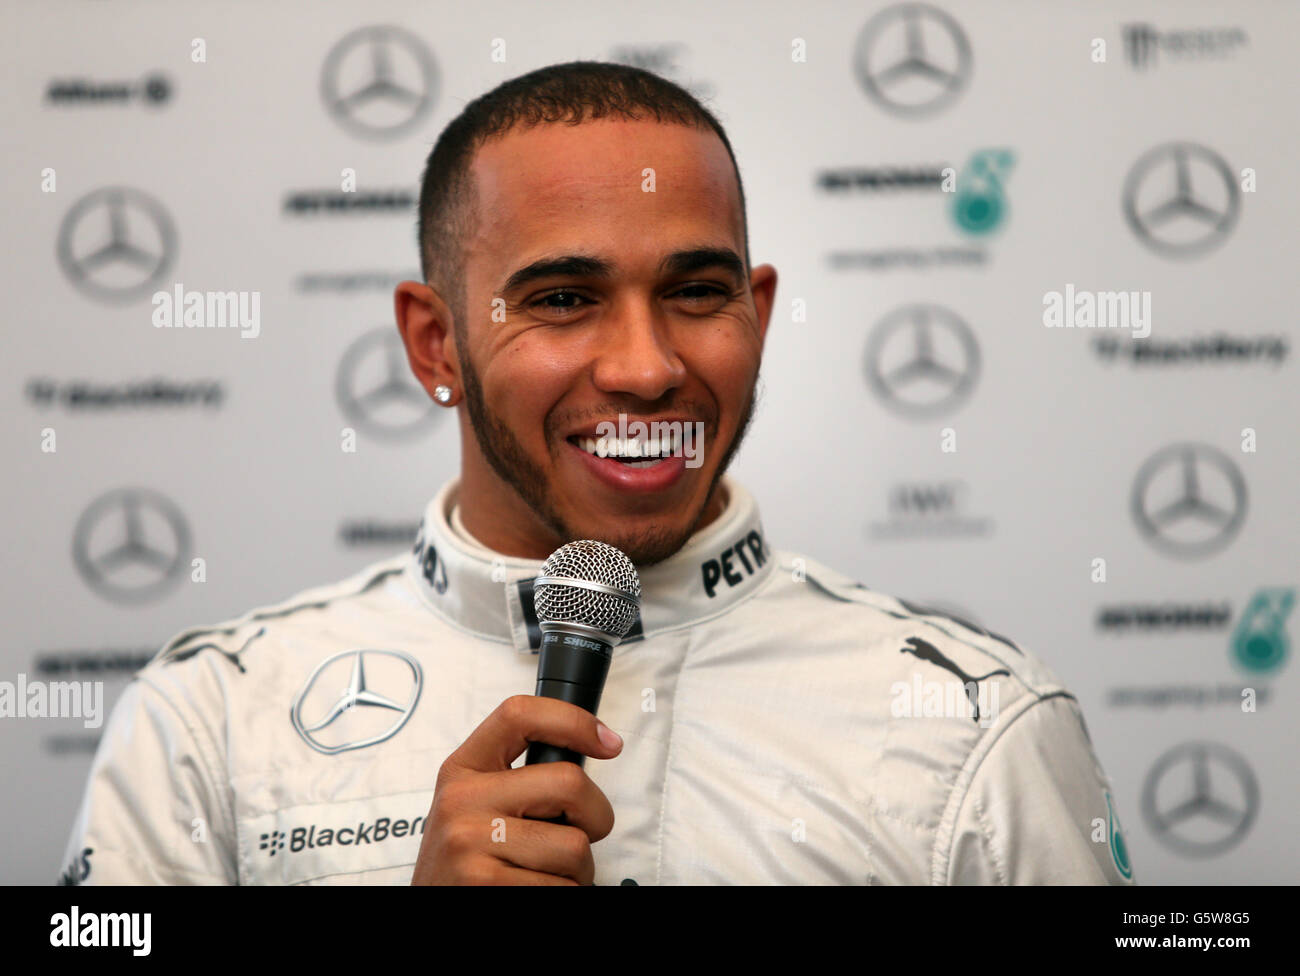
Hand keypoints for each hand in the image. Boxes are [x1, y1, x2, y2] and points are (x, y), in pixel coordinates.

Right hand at [410, 694, 622, 884]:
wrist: (424, 910)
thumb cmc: (464, 861)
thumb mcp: (473, 804)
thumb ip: (517, 779)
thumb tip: (593, 752)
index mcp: (463, 768)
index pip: (519, 715)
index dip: (573, 721)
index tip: (608, 742)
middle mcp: (462, 798)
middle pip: (569, 782)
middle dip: (597, 817)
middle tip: (583, 834)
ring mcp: (470, 841)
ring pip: (574, 846)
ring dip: (578, 869)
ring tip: (548, 872)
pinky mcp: (483, 883)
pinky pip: (561, 886)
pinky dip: (564, 892)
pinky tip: (536, 889)